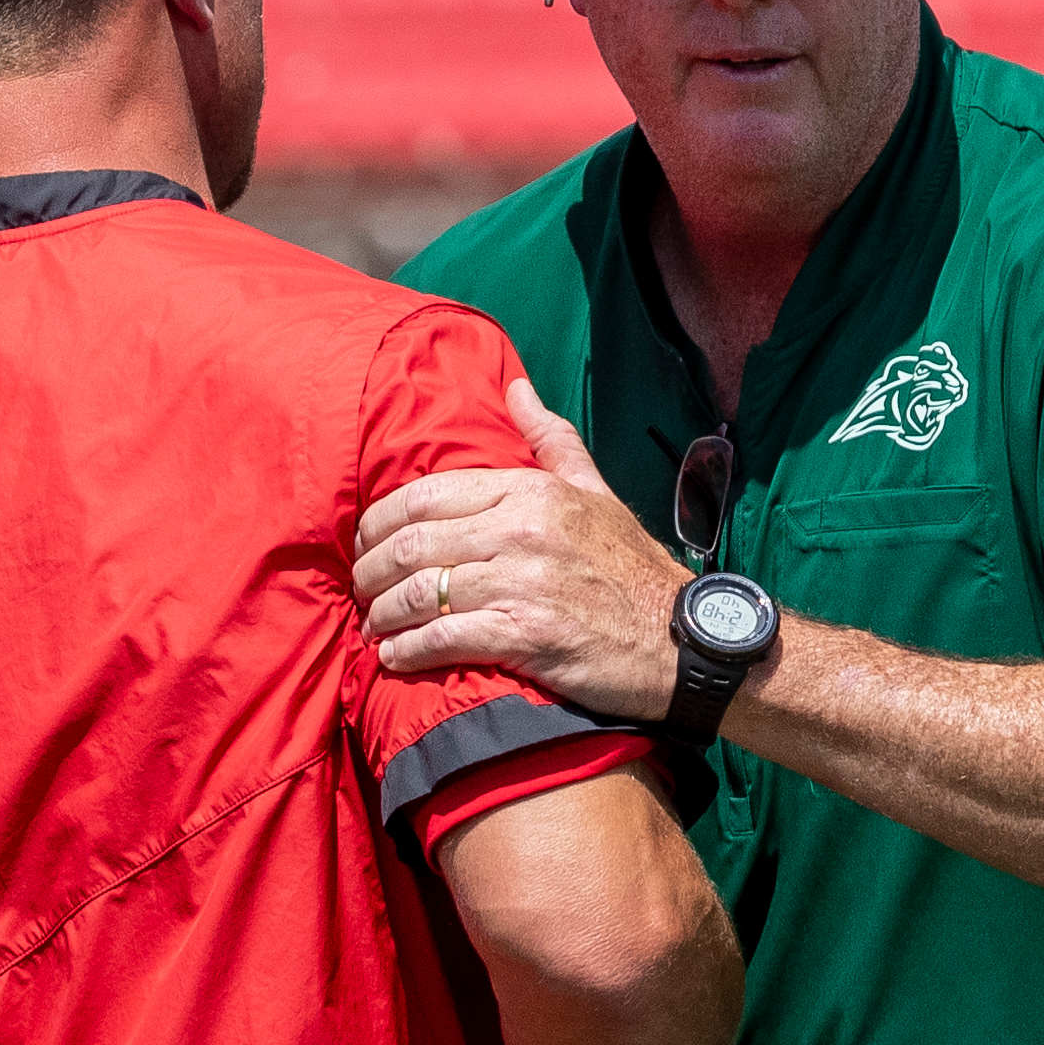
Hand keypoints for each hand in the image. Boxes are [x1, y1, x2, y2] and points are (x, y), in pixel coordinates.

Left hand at [354, 374, 687, 718]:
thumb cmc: (634, 570)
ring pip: (421, 591)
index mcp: (532, 492)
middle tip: (360, 588)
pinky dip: (408, 651)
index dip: (380, 521)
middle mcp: (523, 530)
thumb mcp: (596, 492)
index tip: (365, 542)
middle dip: (371, 569)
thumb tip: (515, 387)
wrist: (683, 642)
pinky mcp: (526, 637)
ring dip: (383, 614)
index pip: (427, 495)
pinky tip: (395, 658)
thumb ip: (551, 440)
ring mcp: (523, 583)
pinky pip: (443, 638)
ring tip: (373, 626)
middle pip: (414, 543)